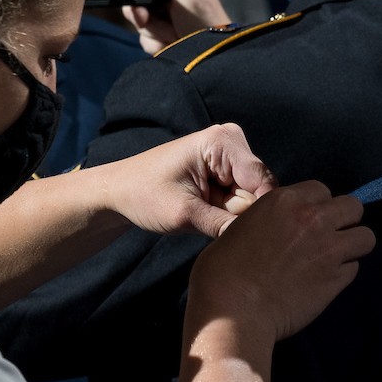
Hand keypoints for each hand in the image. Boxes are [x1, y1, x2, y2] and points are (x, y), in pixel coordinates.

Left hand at [95, 122, 276, 237]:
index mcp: (222, 141)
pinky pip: (242, 200)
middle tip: (205, 217)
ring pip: (252, 199)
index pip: (263, 181)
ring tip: (201, 212)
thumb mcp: (184, 214)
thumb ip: (226, 226)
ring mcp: (230, 157)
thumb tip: (259, 240)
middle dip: (239, 213)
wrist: (118, 192)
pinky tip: (205, 212)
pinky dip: (227, 213)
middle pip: (260, 191)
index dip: (257, 212)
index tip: (240, 233)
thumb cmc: (143, 195)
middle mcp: (232, 143)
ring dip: (232, 214)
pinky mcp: (226, 171)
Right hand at [125, 0, 228, 54]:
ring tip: (173, 34)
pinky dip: (156, 43)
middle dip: (141, 9)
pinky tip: (171, 44)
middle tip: (145, 17)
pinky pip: (145, 37)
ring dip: (153, 29)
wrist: (212, 59)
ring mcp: (165, 15)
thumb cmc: (207, 24)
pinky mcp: (161, 34)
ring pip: (138, 17)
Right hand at [186, 181, 375, 349]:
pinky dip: (343, 274)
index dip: (317, 206)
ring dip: (353, 246)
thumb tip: (279, 226)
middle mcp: (313, 219)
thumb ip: (270, 219)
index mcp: (286, 201)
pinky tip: (323, 282)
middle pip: (353, 207)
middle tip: (328, 237)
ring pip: (365, 237)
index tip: (308, 221)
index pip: (322, 190)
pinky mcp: (336, 279)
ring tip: (335, 259)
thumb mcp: (240, 226)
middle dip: (344, 221)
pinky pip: (354, 269)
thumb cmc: (223, 272)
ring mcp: (329, 249)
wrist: (233, 310)